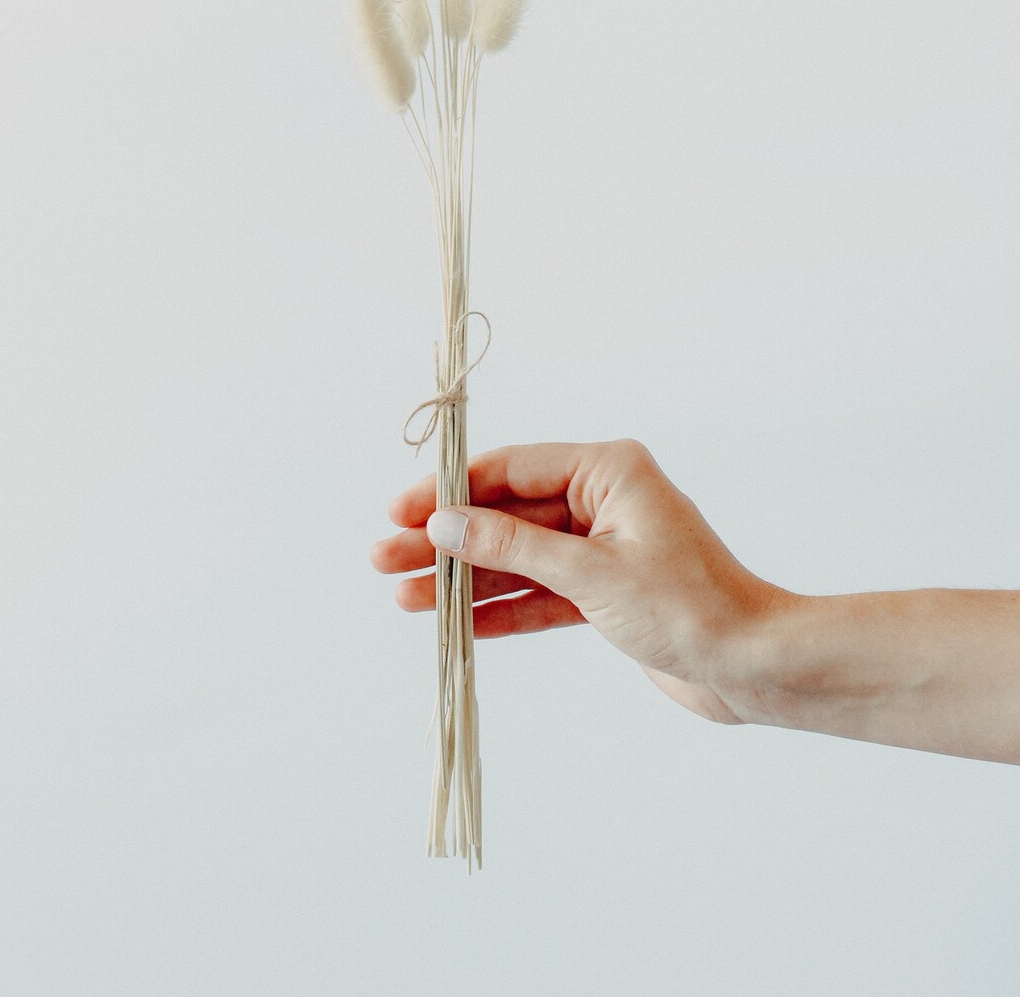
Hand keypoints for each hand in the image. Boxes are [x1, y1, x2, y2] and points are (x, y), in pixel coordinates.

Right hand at [370, 439, 787, 725]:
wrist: (751, 665)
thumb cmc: (687, 606)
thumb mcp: (590, 572)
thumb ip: (512, 547)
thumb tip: (445, 525)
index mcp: (608, 470)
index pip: (511, 470)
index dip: (451, 491)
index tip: (401, 512)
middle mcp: (603, 500)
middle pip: (506, 515)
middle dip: (446, 540)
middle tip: (384, 559)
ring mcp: (603, 548)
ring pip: (517, 558)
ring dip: (463, 579)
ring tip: (403, 598)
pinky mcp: (606, 594)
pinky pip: (539, 594)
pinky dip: (500, 609)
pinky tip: (454, 623)